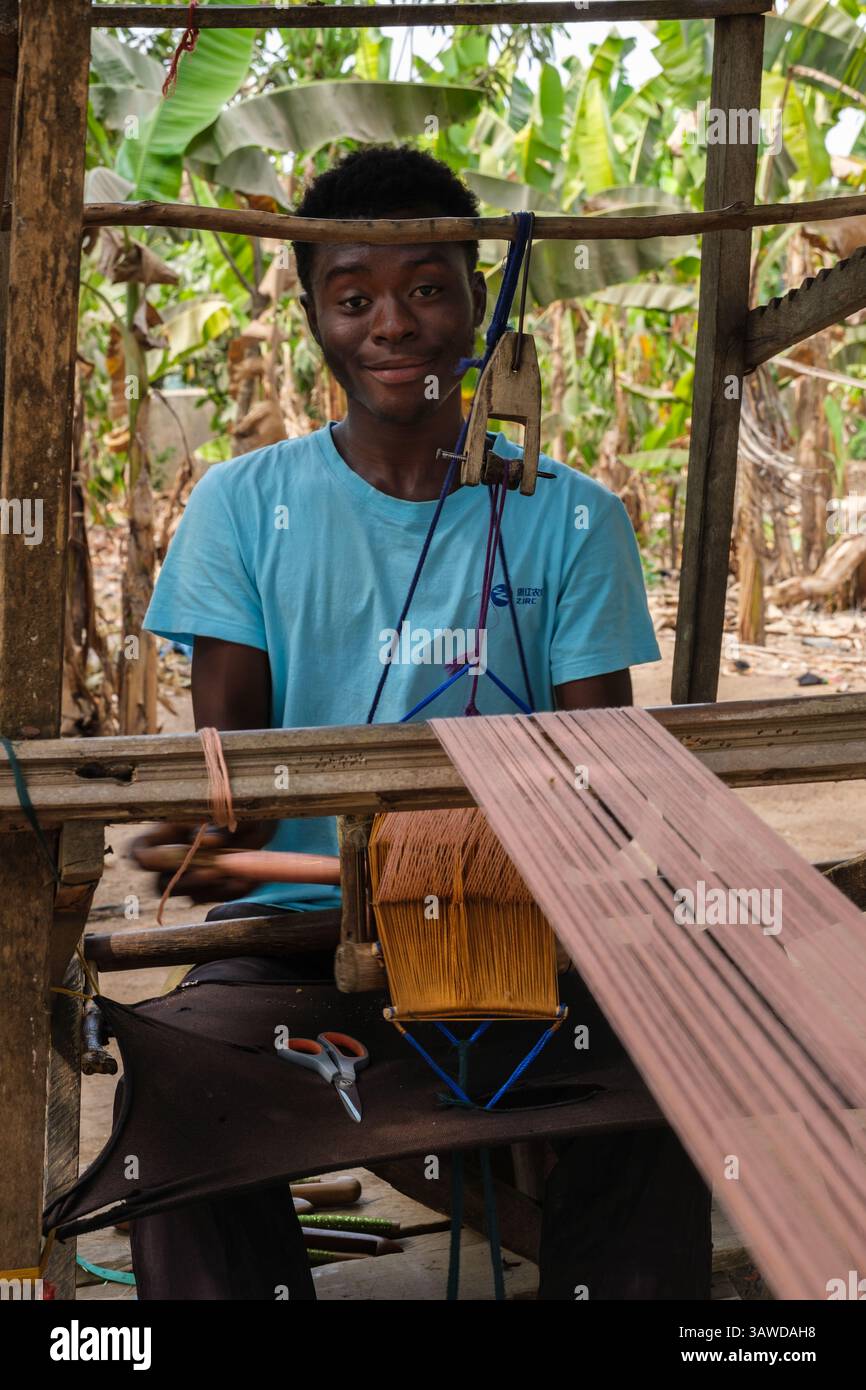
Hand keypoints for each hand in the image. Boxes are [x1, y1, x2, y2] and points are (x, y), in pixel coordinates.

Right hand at [129, 819, 272, 903]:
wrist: (256, 820)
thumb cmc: (234, 806)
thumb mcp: (228, 808)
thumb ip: (217, 822)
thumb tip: (210, 842)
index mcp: (165, 835)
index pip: (140, 852)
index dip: (149, 859)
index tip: (173, 854)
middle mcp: (173, 860)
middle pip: (160, 885)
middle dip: (187, 880)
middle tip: (214, 869)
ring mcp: (192, 877)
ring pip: (189, 896)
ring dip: (211, 888)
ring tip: (235, 872)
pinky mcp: (212, 888)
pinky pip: (214, 899)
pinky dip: (230, 891)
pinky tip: (244, 879)